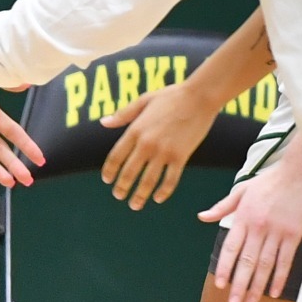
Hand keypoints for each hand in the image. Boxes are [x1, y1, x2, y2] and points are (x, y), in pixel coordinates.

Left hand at [100, 82, 218, 209]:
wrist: (199, 97)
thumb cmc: (171, 96)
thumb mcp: (143, 101)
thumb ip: (123, 115)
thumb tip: (103, 123)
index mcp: (135, 130)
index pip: (116, 156)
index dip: (110, 171)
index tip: (107, 180)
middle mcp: (147, 143)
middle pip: (129, 172)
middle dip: (122, 187)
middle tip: (119, 196)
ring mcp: (164, 152)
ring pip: (148, 180)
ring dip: (140, 195)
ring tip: (135, 205)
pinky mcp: (181, 157)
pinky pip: (170, 180)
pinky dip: (163, 192)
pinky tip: (158, 199)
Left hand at [200, 158, 301, 301]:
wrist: (299, 173)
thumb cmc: (268, 181)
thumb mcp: (241, 190)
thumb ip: (221, 207)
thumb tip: (202, 217)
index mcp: (243, 216)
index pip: (231, 247)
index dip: (225, 268)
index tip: (220, 285)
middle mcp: (258, 227)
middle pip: (247, 261)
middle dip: (240, 284)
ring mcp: (277, 232)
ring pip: (265, 264)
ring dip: (257, 286)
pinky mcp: (294, 234)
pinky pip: (285, 260)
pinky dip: (279, 277)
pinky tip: (273, 291)